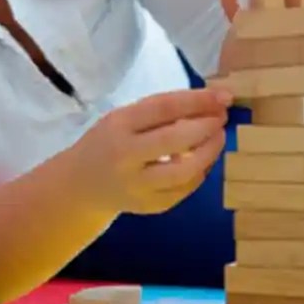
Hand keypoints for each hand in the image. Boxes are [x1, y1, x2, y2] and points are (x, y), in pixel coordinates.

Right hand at [69, 88, 232, 214]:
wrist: (81, 185)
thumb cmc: (108, 142)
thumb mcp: (123, 118)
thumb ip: (160, 112)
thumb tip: (210, 102)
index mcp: (118, 126)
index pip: (164, 108)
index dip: (198, 101)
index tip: (222, 96)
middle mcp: (125, 157)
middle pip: (175, 139)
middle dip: (206, 126)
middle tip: (222, 117)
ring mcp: (137, 186)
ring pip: (184, 171)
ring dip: (209, 152)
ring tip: (218, 137)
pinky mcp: (149, 206)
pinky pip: (184, 190)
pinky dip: (200, 172)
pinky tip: (203, 159)